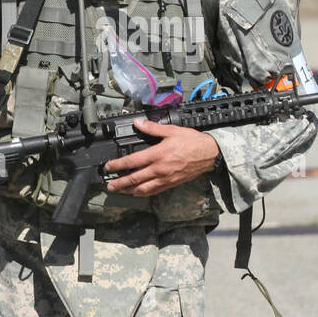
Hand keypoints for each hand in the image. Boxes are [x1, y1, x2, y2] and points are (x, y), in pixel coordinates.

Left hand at [103, 120, 219, 196]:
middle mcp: (159, 169)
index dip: (117, 165)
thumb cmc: (192, 142)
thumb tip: (138, 123)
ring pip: (143, 189)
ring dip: (129, 191)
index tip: (108, 167)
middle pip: (134, 179)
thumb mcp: (171, 130)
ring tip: (120, 191)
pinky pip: (154, 191)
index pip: (132, 162)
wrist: (209, 154)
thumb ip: (152, 128)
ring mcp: (165, 179)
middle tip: (109, 186)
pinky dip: (143, 193)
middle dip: (120, 184)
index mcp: (157, 155)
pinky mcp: (171, 184)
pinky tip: (138, 193)